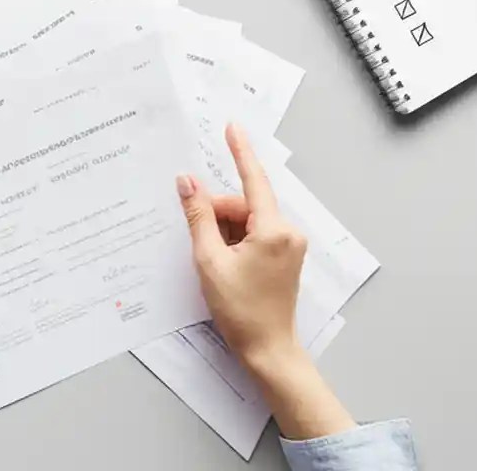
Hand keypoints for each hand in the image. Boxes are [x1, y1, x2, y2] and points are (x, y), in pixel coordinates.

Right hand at [178, 124, 354, 439]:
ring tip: (214, 263)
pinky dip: (234, 242)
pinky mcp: (285, 256)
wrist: (267, 349)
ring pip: (246, 221)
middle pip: (243, 205)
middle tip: (200, 245)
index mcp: (273, 229)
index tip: (232, 127)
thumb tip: (188, 182)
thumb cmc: (240, 309)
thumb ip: (198, 216)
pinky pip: (254, 234)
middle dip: (217, 216)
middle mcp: (288, 232)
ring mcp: (289, 245)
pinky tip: (224, 263)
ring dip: (224, 232)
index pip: (253, 180)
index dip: (240, 152)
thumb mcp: (209, 260)